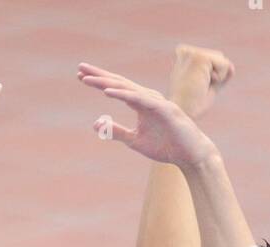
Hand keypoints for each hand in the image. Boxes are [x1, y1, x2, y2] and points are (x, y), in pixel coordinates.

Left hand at [78, 63, 214, 167]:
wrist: (189, 154)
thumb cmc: (165, 146)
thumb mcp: (135, 141)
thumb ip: (116, 131)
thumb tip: (95, 124)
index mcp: (140, 102)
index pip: (116, 87)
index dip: (98, 81)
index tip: (80, 76)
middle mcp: (146, 97)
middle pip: (118, 82)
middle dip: (98, 75)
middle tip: (79, 68)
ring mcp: (155, 101)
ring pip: (127, 88)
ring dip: (107, 83)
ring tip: (89, 80)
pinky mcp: (163, 109)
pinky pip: (140, 100)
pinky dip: (124, 95)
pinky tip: (108, 92)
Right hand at [169, 44, 233, 120]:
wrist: (182, 113)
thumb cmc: (191, 106)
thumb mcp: (208, 88)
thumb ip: (220, 76)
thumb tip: (231, 66)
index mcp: (184, 56)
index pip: (212, 61)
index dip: (211, 78)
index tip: (195, 88)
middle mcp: (186, 51)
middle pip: (218, 58)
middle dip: (216, 77)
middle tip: (198, 89)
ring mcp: (192, 52)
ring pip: (223, 61)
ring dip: (218, 78)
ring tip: (200, 87)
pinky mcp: (200, 57)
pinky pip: (225, 65)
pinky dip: (219, 79)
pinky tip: (203, 84)